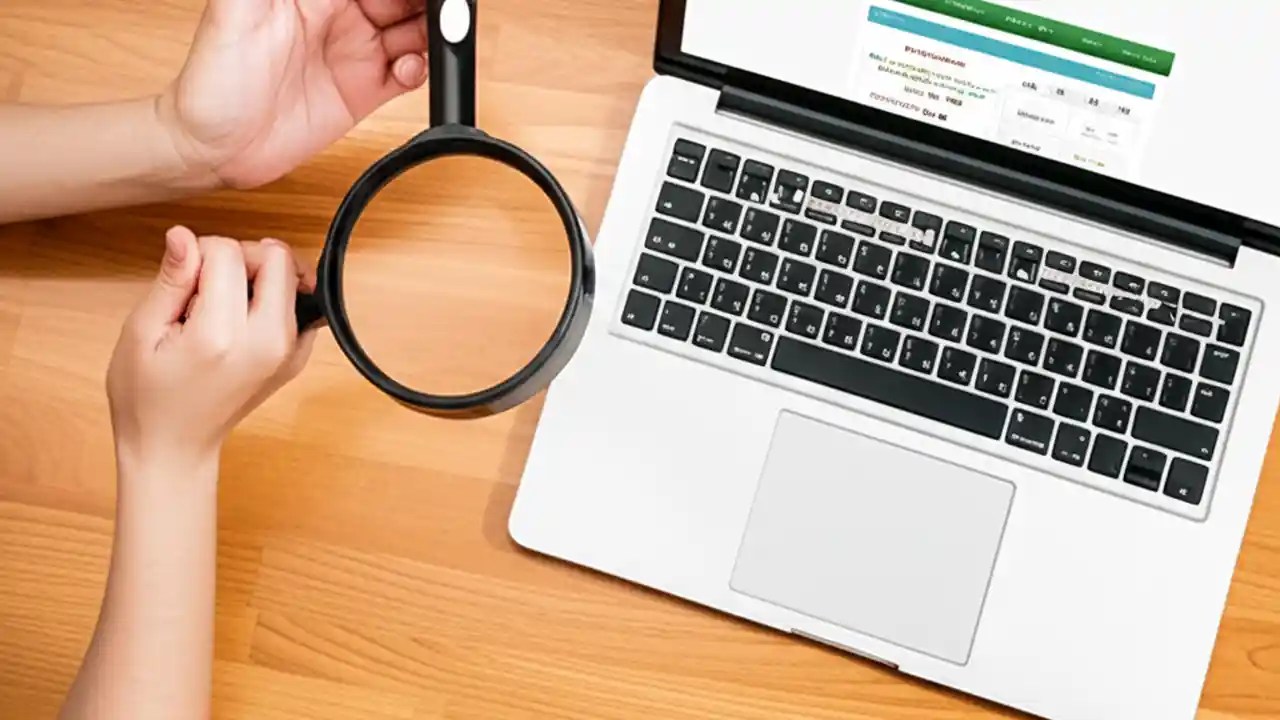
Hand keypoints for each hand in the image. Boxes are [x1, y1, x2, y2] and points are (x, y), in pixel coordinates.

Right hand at [106, 227, 316, 469]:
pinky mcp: (299, 357)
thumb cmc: (147, 396)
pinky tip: (244, 317)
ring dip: (260, 275)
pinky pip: (300, 304)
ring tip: (224, 302)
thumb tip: (184, 235)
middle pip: (276, 258)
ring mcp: (289, 351)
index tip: (182, 281)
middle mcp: (267, 342)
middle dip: (240, 256)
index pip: (228, 252)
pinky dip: (276, 298)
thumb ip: (171, 280)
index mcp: (222, 335)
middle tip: (206, 285)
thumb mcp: (140, 332)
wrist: (175, 446)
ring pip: (293, 276)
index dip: (199, 252)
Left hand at [160, 0, 430, 189]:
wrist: (213, 148)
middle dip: (426, 3)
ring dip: (431, 33)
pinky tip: (406, 70)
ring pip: (414, 29)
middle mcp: (338, 14)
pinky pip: (410, 72)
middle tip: (441, 15)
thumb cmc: (212, 78)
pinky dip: (422, 69)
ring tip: (428, 42)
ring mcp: (354, 52)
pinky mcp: (365, 91)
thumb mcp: (238, 7)